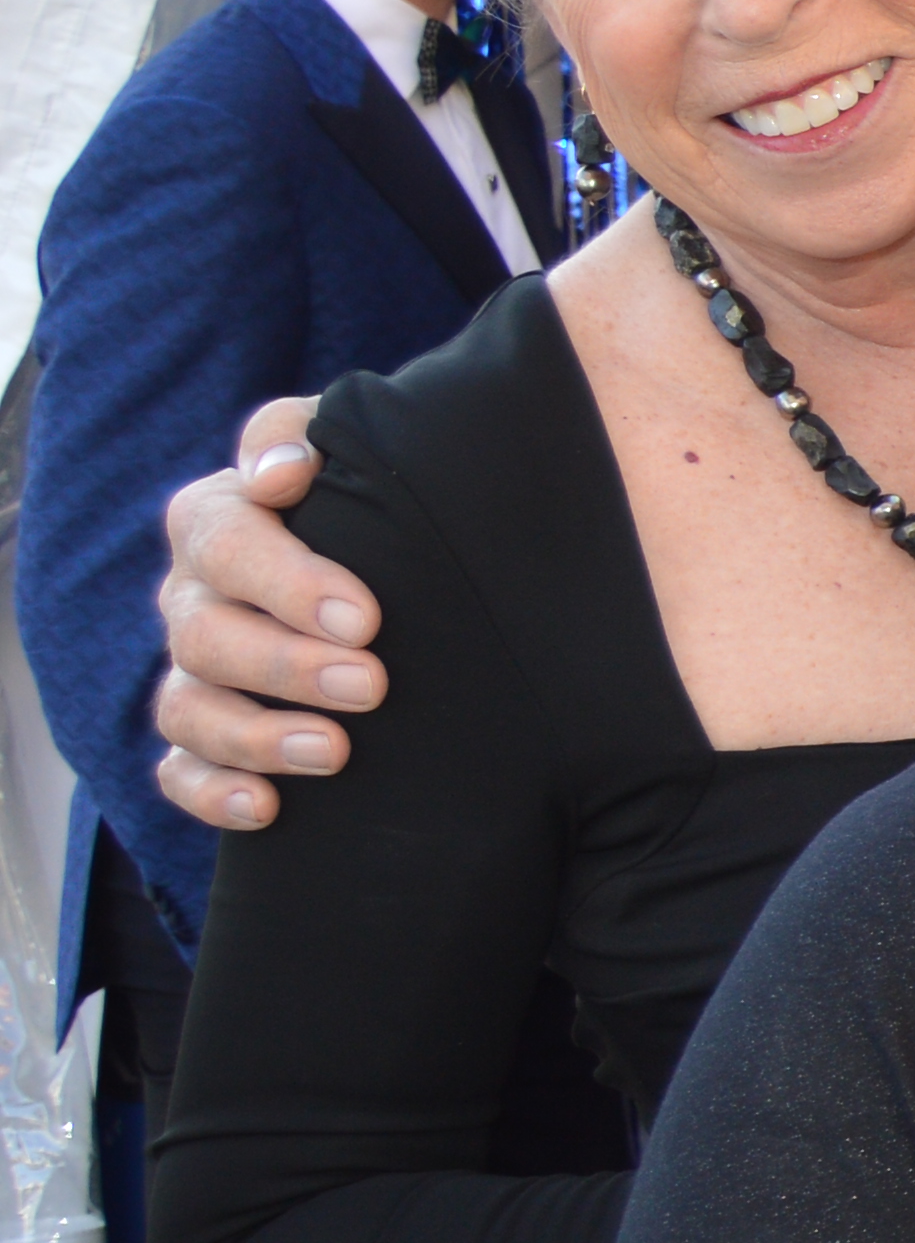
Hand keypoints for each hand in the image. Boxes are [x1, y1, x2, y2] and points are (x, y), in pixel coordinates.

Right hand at [149, 396, 369, 833]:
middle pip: (205, 635)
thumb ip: (309, 435)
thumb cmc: (377, 498)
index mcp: (221, 519)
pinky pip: (180, 771)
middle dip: (287, 666)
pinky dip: (213, 793)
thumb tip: (282, 471)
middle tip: (371, 684)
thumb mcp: (356, 449)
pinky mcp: (204, 734)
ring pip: (187, 709)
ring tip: (336, 751)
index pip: (225, 541)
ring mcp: (195, 669)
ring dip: (256, 736)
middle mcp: (195, 595)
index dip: (286, 581)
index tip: (364, 617)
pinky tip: (267, 807)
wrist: (405, 565)